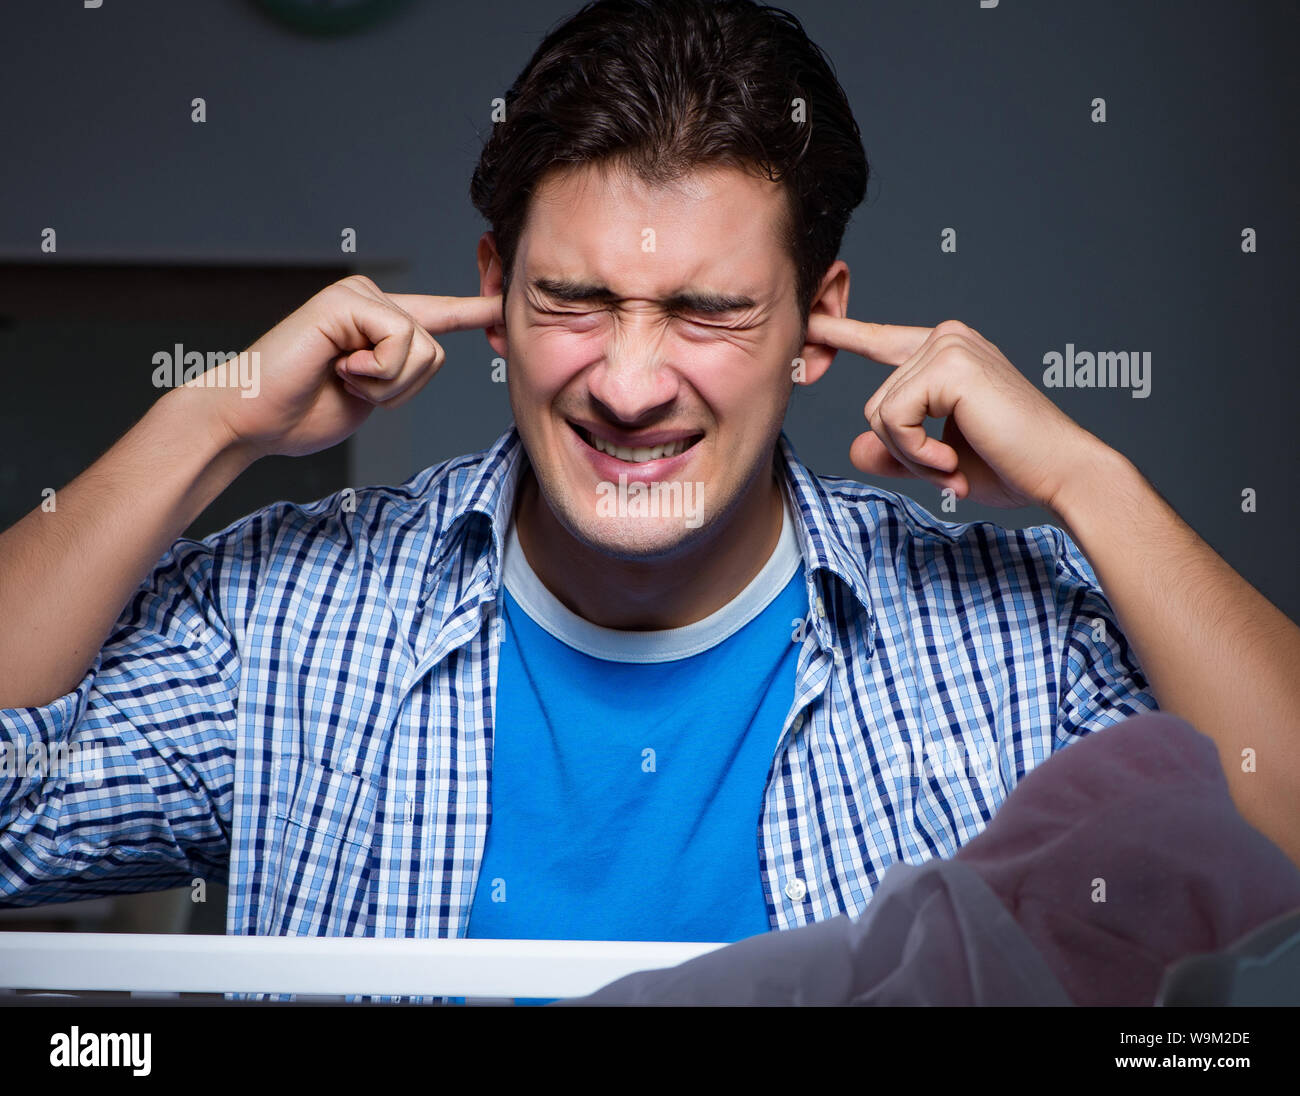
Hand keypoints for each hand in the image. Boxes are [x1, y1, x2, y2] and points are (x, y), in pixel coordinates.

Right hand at [182, 274, 501, 459]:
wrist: (252, 418)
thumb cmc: (301, 411)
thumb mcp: (371, 394)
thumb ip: (401, 372)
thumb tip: (430, 356)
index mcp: (377, 325)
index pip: (437, 315)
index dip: (473, 311)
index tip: (503, 304)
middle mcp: (370, 300)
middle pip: (435, 350)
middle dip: (402, 388)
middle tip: (351, 387)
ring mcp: (357, 296)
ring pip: (421, 350)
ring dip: (385, 384)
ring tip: (340, 378)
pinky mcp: (346, 301)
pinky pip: (399, 344)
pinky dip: (375, 372)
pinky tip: (337, 368)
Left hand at [805, 316, 1104, 512]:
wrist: (1062, 474)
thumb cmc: (1012, 466)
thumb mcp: (936, 463)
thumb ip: (895, 454)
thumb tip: (855, 449)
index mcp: (945, 353)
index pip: (880, 342)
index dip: (842, 334)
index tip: (809, 324)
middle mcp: (946, 339)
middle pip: (875, 404)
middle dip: (904, 450)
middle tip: (948, 469)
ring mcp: (948, 347)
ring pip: (880, 415)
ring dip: (912, 456)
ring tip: (954, 466)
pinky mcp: (948, 367)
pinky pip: (893, 419)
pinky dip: (916, 453)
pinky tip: (951, 461)